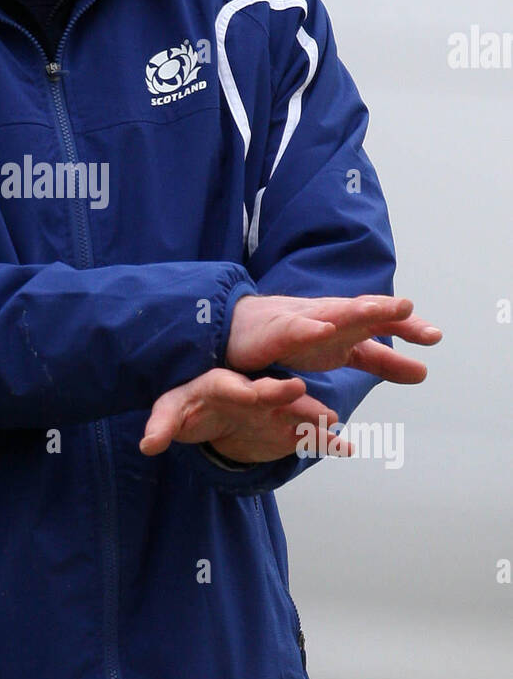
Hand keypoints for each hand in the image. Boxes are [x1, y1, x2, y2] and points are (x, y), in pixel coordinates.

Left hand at [138, 367, 346, 462]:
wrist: (211, 414)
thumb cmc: (190, 406)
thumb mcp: (170, 414)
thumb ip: (161, 427)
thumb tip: (148, 444)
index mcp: (223, 385)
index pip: (232, 386)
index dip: (242, 389)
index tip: (251, 393)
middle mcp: (253, 393)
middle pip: (269, 392)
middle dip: (282, 393)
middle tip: (299, 390)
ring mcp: (272, 411)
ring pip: (295, 411)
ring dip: (312, 415)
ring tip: (331, 421)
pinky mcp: (285, 429)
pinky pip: (309, 435)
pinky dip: (326, 441)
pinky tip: (346, 446)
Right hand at [226, 294, 441, 381]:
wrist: (244, 329)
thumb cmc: (300, 338)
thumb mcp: (347, 352)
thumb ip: (383, 361)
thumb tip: (424, 371)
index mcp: (350, 323)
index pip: (383, 322)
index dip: (407, 328)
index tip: (434, 336)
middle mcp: (330, 317)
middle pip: (360, 311)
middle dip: (382, 309)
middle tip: (407, 307)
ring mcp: (303, 322)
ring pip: (329, 315)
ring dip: (349, 311)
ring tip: (372, 310)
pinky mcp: (276, 333)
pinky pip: (294, 331)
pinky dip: (308, 329)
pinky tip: (324, 330)